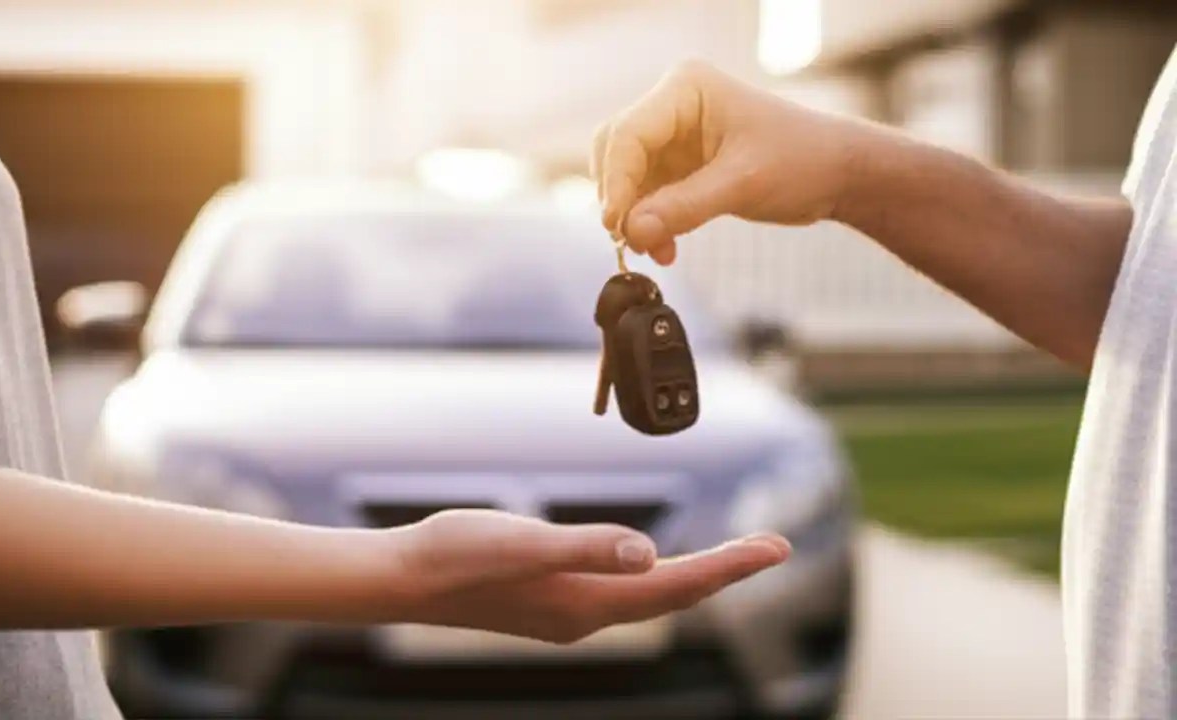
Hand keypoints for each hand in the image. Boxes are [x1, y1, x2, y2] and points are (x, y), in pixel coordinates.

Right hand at [389, 509, 788, 642]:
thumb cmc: (457, 555)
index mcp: (587, 601)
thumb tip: (651, 553)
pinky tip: (652, 566)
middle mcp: (585, 616)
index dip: (731, 566)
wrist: (403, 580)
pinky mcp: (550, 603)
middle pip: (674, 596)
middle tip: (775, 545)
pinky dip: (656, 579)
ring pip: (651, 598)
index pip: (677, 586)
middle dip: (726, 572)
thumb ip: (585, 547)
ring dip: (696, 577)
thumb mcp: (522, 543)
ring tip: (735, 557)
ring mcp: (567, 613)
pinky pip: (623, 594)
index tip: (778, 546)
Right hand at [591, 59, 866, 264]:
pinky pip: (645, 195)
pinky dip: (649, 223)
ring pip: (626, 178)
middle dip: (620, 199)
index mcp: (684, 88)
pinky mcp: (678, 165)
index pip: (628, 134)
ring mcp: (672, 135)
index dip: (617, 182)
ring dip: (634, 218)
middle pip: (615, 151)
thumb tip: (631, 232)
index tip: (617, 227)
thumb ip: (684, 207)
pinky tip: (665, 247)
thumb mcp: (742, 184)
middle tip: (632, 241)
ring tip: (656, 250)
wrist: (836, 174)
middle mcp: (671, 105)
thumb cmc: (801, 161)